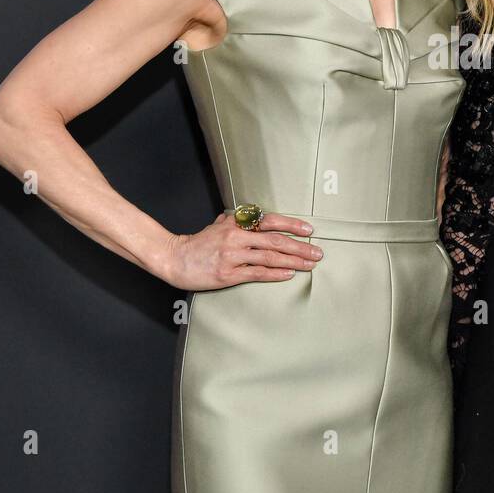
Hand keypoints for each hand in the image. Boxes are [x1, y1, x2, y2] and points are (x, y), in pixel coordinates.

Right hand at [158, 211, 323, 290]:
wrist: (175, 259)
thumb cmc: (198, 243)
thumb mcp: (218, 225)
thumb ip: (237, 222)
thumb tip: (255, 218)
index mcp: (236, 223)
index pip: (270, 221)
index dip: (292, 225)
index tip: (309, 230)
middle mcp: (236, 237)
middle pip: (276, 240)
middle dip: (300, 247)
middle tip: (318, 253)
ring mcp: (232, 255)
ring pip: (270, 257)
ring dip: (294, 261)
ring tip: (310, 264)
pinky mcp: (228, 273)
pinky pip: (257, 273)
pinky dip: (276, 274)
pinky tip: (290, 274)